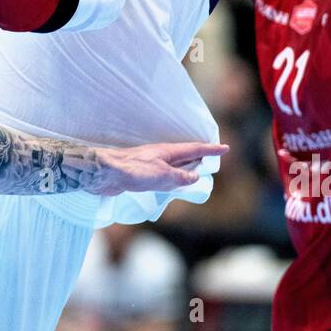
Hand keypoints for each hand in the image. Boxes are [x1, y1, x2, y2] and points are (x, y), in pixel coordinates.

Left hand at [86, 142, 227, 196]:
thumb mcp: (162, 175)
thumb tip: (194, 176)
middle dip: (200, 156)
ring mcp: (151, 163)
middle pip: (185, 155)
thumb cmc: (133, 171)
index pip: (194, 149)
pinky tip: (172, 183)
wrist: (105, 174)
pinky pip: (164, 174)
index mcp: (167, 152)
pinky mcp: (142, 173)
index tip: (225, 148)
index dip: (210, 149)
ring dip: (186, 167)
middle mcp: (161, 155)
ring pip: (174, 164)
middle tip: (213, 158)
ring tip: (197, 170)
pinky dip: (174, 177)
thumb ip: (180, 177)